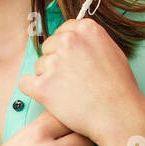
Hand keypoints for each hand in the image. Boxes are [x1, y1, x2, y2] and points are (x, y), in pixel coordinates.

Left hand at [18, 17, 144, 145]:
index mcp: (85, 29)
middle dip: (57, 62)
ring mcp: (54, 62)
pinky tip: (49, 98)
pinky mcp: (42, 85)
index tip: (74, 62)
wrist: (119, 116)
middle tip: (74, 81)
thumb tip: (72, 37)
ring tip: (71, 93)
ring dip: (49, 78)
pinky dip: (34, 90)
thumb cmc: (119, 88)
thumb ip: (89, 41)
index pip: (63, 31)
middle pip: (48, 47)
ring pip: (39, 66)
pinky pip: (25, 82)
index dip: (67, 49)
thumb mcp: (112, 52)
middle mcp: (68, 40)